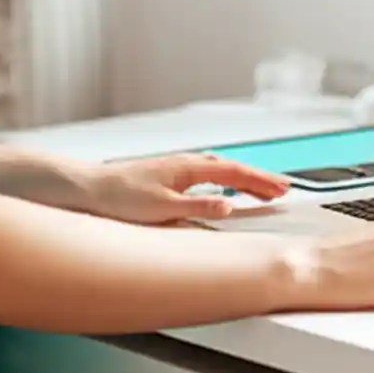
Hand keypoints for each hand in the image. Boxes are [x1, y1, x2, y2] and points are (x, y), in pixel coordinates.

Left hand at [81, 154, 290, 224]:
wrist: (89, 189)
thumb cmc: (121, 198)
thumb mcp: (163, 209)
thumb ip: (198, 207)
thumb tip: (228, 208)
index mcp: (190, 168)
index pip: (235, 174)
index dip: (260, 182)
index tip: (282, 189)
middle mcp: (187, 164)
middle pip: (232, 169)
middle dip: (259, 179)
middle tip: (284, 189)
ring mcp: (179, 168)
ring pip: (221, 171)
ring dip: (244, 180)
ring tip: (263, 190)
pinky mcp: (170, 175)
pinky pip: (209, 175)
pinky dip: (226, 180)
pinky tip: (226, 188)